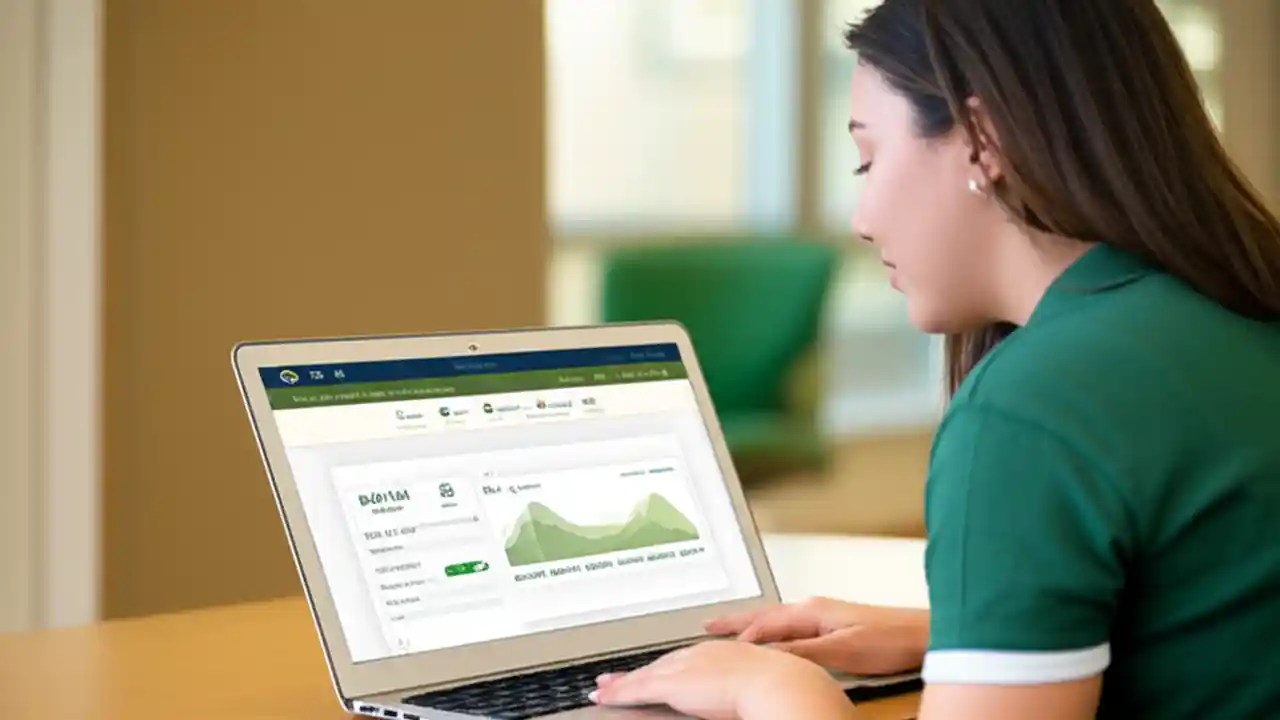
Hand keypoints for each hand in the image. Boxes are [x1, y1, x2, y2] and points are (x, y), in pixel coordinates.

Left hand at [591, 640, 853, 719]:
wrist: (778, 683)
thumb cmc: (781, 687)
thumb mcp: (758, 684)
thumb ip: (743, 689)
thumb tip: (740, 702)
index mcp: (721, 651)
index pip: (684, 658)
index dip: (665, 666)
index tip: (654, 672)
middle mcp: (699, 654)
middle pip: (660, 663)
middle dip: (638, 671)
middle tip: (615, 677)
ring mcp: (685, 667)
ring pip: (645, 675)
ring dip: (621, 682)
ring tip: (603, 688)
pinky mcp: (675, 684)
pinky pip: (639, 688)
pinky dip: (620, 692)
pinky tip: (605, 697)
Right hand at [705, 598, 927, 675]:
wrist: (923, 634)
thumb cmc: (890, 639)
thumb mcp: (841, 650)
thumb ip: (803, 651)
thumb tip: (768, 653)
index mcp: (812, 611)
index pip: (765, 624)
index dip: (741, 636)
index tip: (718, 647)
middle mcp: (814, 609)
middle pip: (765, 616)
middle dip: (735, 620)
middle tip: (708, 625)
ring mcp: (824, 615)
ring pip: (777, 619)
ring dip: (752, 625)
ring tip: (730, 630)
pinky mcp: (833, 624)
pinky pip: (791, 625)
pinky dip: (772, 630)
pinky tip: (772, 639)